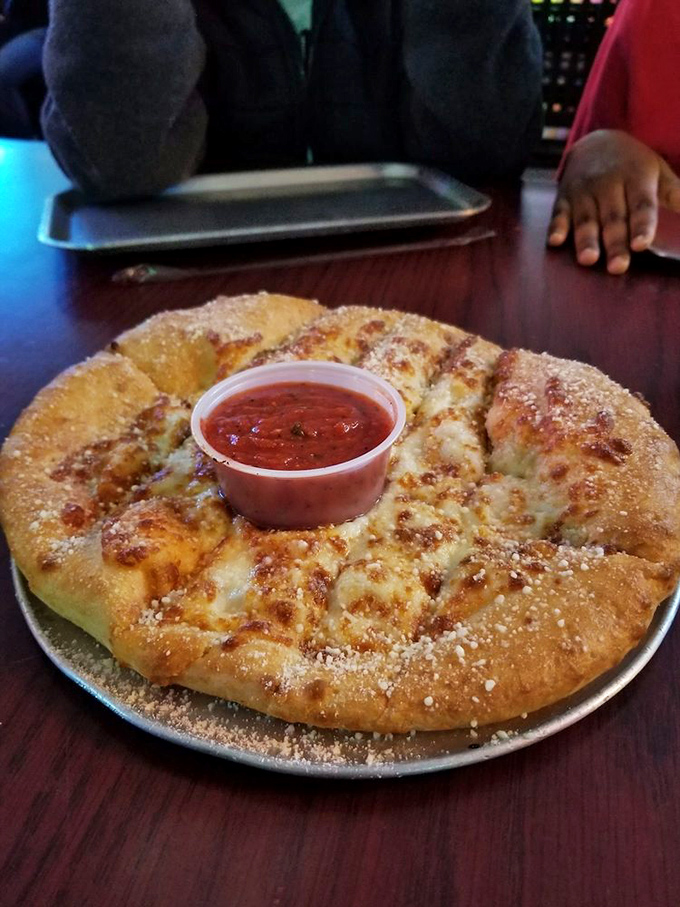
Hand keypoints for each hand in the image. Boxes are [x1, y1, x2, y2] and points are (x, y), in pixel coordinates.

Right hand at [547, 130, 679, 273]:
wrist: (595, 141)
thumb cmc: (633, 165)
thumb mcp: (658, 172)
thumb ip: (675, 194)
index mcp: (636, 177)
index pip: (641, 205)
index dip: (642, 225)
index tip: (642, 244)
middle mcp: (608, 184)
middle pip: (613, 218)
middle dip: (615, 243)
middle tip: (618, 267)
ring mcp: (584, 191)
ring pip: (586, 219)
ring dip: (585, 240)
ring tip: (588, 259)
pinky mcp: (564, 197)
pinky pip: (559, 214)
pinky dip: (556, 227)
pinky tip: (555, 241)